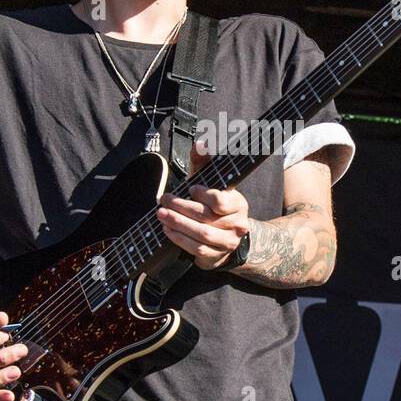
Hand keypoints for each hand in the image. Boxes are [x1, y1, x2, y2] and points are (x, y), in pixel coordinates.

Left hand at [157, 140, 250, 269]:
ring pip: (202, 235)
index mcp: (238, 204)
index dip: (204, 195)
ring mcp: (228, 243)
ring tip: (161, 215)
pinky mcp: (217, 257)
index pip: (222, 201)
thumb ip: (204, 162)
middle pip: (207, 217)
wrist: (227, 237)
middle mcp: (238, 225)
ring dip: (178, 224)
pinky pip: (197, 250)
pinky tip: (167, 230)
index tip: (190, 188)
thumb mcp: (211, 182)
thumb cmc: (213, 204)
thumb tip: (200, 144)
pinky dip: (180, 240)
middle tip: (164, 200)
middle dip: (181, 207)